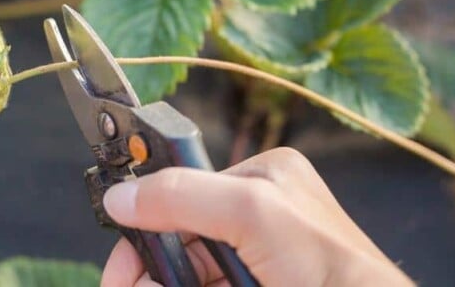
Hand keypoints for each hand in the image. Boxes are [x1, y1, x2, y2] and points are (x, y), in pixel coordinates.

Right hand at [101, 147, 411, 285]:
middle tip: (125, 286)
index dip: (143, 219)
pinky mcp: (256, 282)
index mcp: (262, 177)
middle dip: (148, 264)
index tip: (119, 252)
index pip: (180, 187)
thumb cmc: (334, 270)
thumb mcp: (251, 213)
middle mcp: (258, 213)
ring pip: (186, 270)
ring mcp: (258, 257)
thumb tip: (122, 195)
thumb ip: (182, 196)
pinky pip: (202, 284)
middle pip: (177, 235)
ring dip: (160, 283)